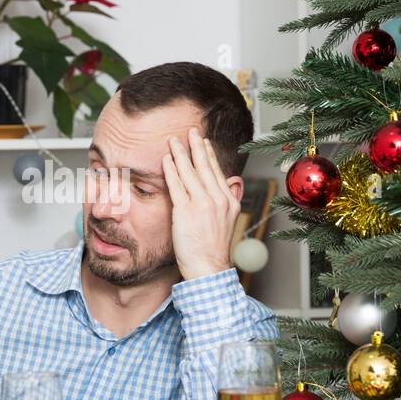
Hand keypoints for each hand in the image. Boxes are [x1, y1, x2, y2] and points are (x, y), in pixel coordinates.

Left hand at [162, 127, 241, 280]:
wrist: (208, 267)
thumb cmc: (212, 249)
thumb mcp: (228, 221)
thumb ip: (230, 199)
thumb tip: (234, 183)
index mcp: (229, 201)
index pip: (217, 172)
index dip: (209, 155)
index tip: (203, 142)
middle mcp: (218, 199)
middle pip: (205, 167)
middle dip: (197, 147)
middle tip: (190, 131)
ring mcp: (202, 204)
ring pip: (190, 172)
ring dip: (181, 153)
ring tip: (174, 141)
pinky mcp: (186, 211)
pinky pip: (177, 185)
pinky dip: (171, 169)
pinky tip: (166, 159)